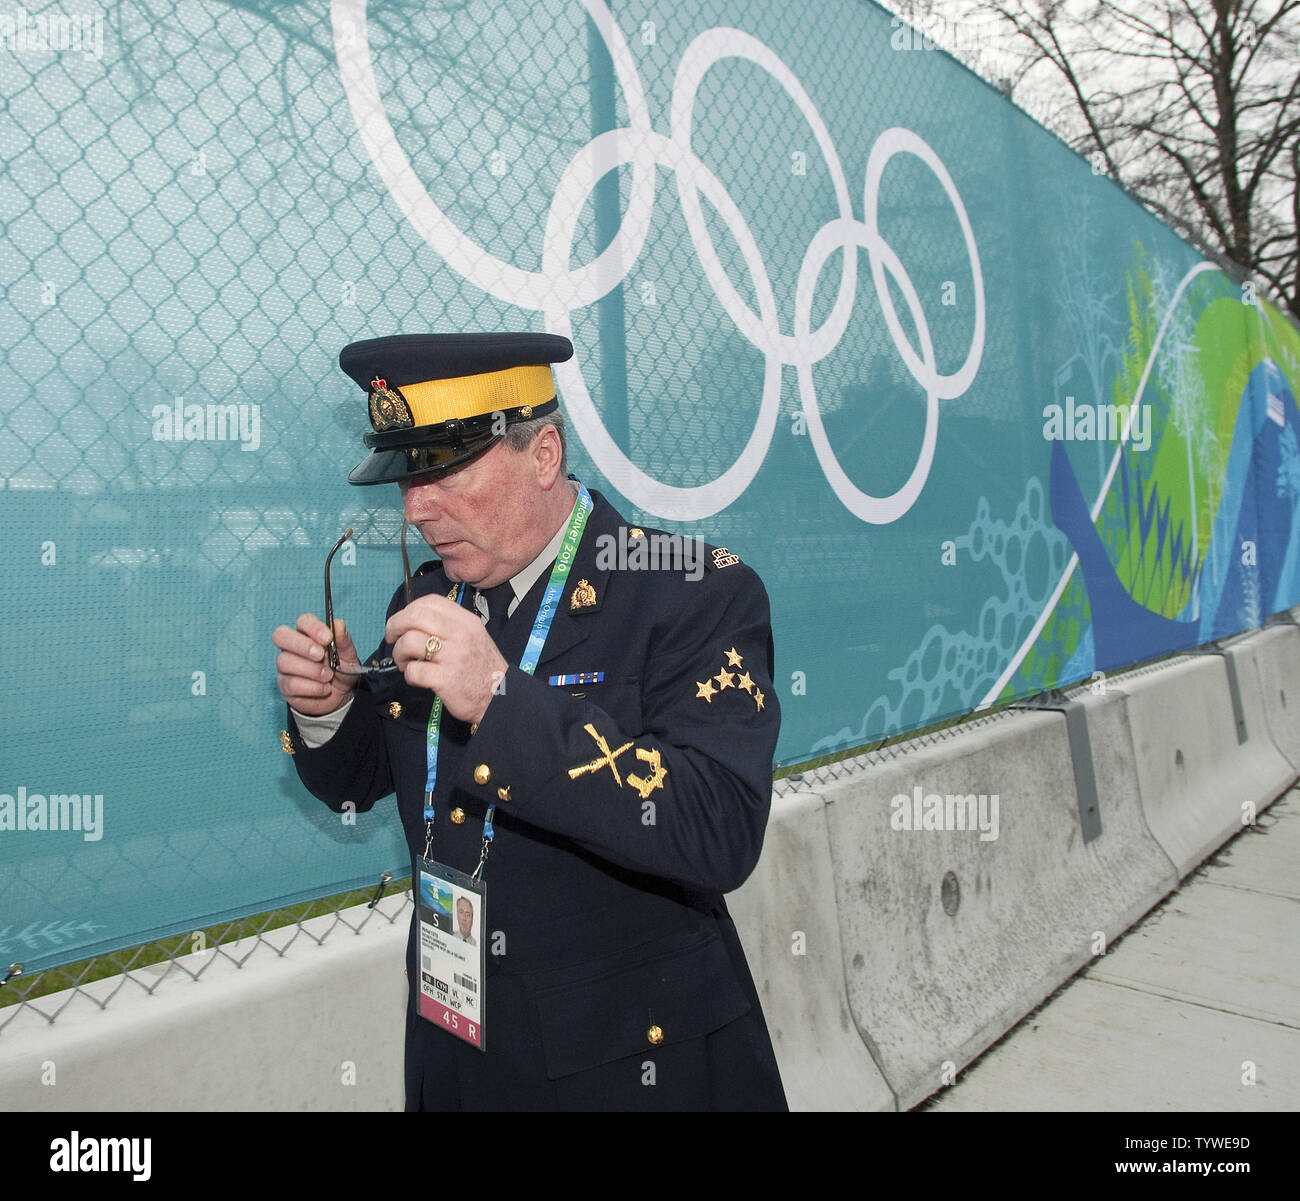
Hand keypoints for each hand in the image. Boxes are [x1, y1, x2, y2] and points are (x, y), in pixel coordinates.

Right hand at [273, 613, 360, 716]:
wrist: (342, 695)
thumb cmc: (342, 670)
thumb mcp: (348, 655)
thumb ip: (343, 641)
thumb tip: (339, 624)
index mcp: (308, 634)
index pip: (303, 621)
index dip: (313, 627)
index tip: (328, 638)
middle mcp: (292, 647)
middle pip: (281, 635)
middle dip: (301, 645)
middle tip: (320, 655)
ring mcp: (285, 666)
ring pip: (284, 661)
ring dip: (311, 670)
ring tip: (328, 676)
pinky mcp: (285, 686)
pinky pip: (291, 683)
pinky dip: (312, 687)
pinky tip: (324, 688)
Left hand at [387, 595, 508, 725]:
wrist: (499, 697)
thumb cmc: (482, 668)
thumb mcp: (473, 636)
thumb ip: (449, 625)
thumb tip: (414, 621)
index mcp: (466, 621)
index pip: (430, 602)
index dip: (410, 609)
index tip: (404, 621)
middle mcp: (460, 634)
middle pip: (415, 616)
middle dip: (395, 625)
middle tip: (392, 637)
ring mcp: (453, 656)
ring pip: (409, 642)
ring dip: (399, 653)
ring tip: (405, 662)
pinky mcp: (445, 679)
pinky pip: (414, 670)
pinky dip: (409, 674)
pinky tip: (417, 678)